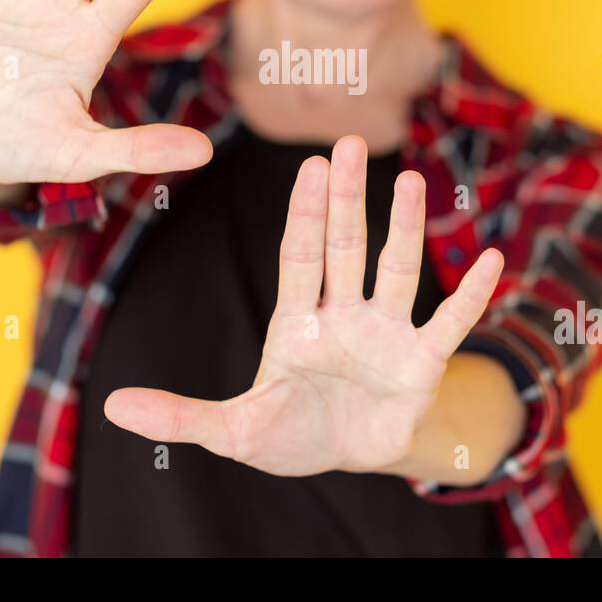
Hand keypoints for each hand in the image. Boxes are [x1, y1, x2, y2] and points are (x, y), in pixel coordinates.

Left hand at [104, 135, 505, 476]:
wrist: (347, 458)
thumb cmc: (289, 434)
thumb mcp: (232, 431)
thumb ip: (179, 416)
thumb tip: (112, 407)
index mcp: (296, 321)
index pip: (299, 256)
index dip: (304, 214)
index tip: (308, 167)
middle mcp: (343, 315)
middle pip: (345, 247)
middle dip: (346, 198)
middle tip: (346, 143)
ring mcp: (385, 335)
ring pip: (396, 271)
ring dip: (405, 227)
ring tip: (415, 179)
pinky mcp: (421, 364)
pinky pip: (449, 323)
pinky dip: (469, 294)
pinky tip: (490, 259)